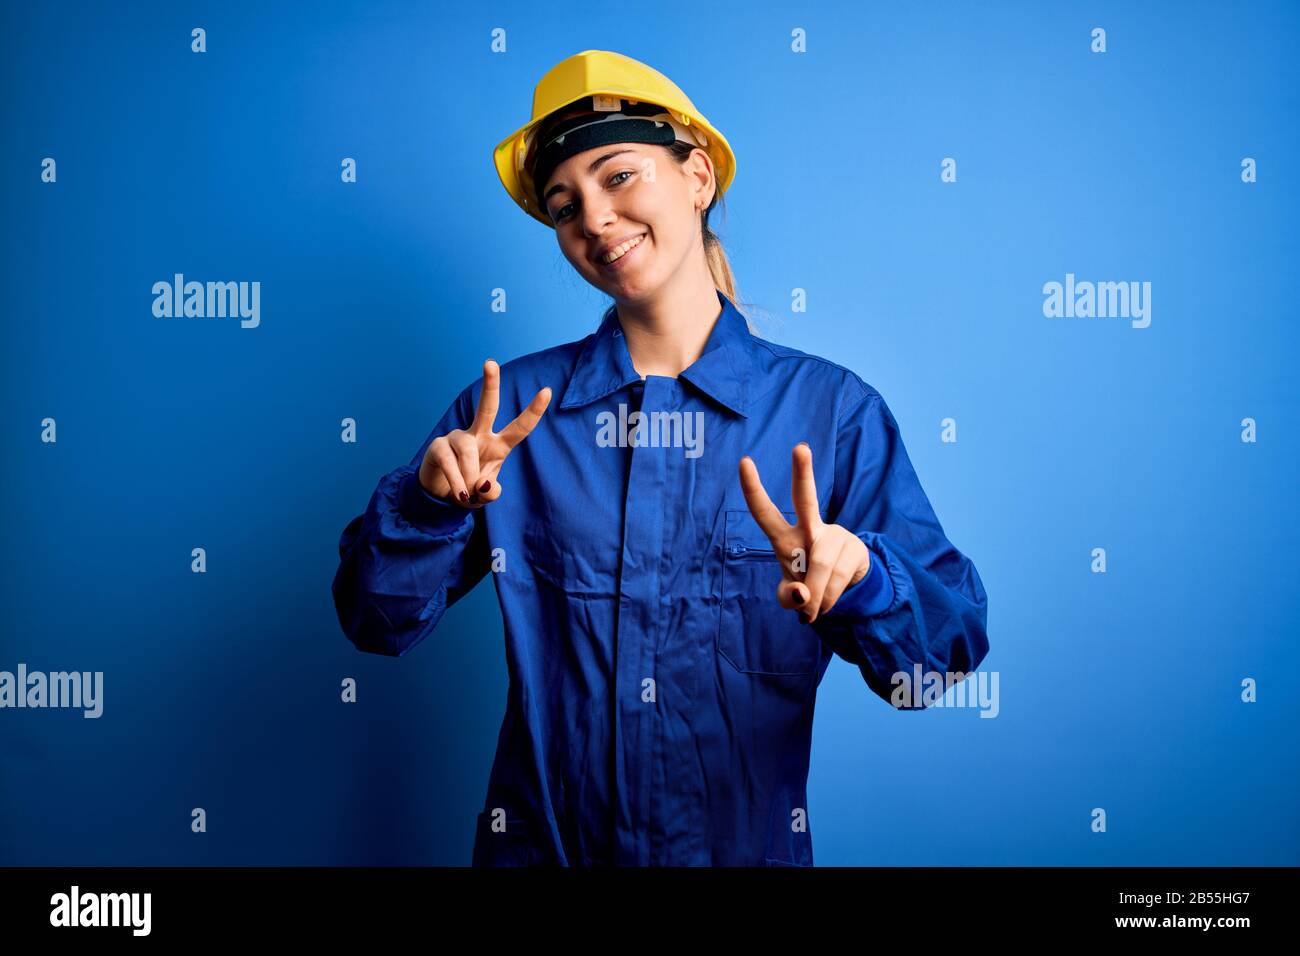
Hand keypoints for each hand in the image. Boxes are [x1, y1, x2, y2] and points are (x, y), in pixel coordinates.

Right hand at [419, 359, 550, 507]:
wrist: (440, 496)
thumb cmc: (470, 490)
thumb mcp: (485, 497)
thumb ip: (490, 494)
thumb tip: (483, 484)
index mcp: (499, 445)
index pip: (519, 427)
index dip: (533, 412)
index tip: (547, 390)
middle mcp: (479, 435)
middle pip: (487, 407)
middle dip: (490, 384)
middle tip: (490, 362)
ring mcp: (458, 438)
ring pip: (469, 451)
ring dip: (470, 478)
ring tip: (467, 494)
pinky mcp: (438, 446)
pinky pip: (451, 464)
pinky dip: (457, 483)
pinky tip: (459, 494)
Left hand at [738, 441, 871, 623]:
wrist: (845, 585)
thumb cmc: (808, 582)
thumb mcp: (790, 594)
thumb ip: (787, 598)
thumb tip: (803, 595)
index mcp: (784, 537)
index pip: (764, 511)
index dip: (753, 489)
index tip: (744, 461)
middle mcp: (809, 528)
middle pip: (806, 499)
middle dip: (803, 472)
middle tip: (800, 447)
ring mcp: (834, 536)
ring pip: (821, 567)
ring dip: (817, 598)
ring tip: (814, 608)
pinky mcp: (855, 548)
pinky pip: (837, 580)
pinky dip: (829, 600)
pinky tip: (827, 602)